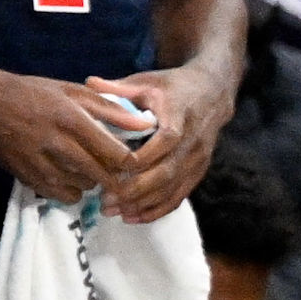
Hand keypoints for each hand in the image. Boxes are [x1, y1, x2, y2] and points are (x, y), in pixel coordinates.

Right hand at [0, 66, 142, 205]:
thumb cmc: (34, 94)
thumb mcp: (74, 92)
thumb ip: (111, 109)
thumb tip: (146, 124)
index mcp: (71, 119)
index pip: (113, 152)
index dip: (129, 161)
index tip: (133, 160)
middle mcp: (55, 144)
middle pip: (100, 174)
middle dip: (114, 176)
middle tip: (118, 170)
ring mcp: (39, 163)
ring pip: (82, 186)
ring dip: (93, 181)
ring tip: (91, 168)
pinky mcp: (27, 177)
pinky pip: (61, 194)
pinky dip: (72, 190)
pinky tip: (71, 177)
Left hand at [94, 63, 230, 222]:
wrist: (212, 93)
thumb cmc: (171, 87)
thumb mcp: (147, 81)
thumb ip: (118, 88)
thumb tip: (88, 83)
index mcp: (180, 116)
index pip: (165, 140)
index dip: (141, 158)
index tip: (112, 170)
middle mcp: (193, 140)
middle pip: (167, 171)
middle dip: (136, 190)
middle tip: (105, 201)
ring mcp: (198, 159)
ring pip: (173, 188)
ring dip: (143, 204)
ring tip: (113, 212)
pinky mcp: (199, 171)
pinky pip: (180, 195)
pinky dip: (158, 210)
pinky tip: (133, 217)